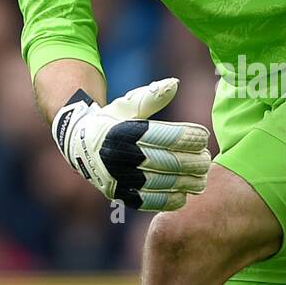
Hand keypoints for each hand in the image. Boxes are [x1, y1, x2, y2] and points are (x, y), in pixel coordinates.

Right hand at [51, 78, 210, 209]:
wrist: (78, 145)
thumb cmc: (111, 121)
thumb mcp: (127, 105)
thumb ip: (152, 96)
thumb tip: (175, 83)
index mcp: (122, 131)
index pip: (162, 136)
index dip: (187, 137)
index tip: (204, 137)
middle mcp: (118, 156)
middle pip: (165, 161)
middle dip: (191, 162)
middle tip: (207, 160)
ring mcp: (117, 177)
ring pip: (159, 183)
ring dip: (185, 183)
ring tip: (202, 179)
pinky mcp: (117, 194)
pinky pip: (147, 201)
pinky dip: (168, 200)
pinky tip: (184, 195)